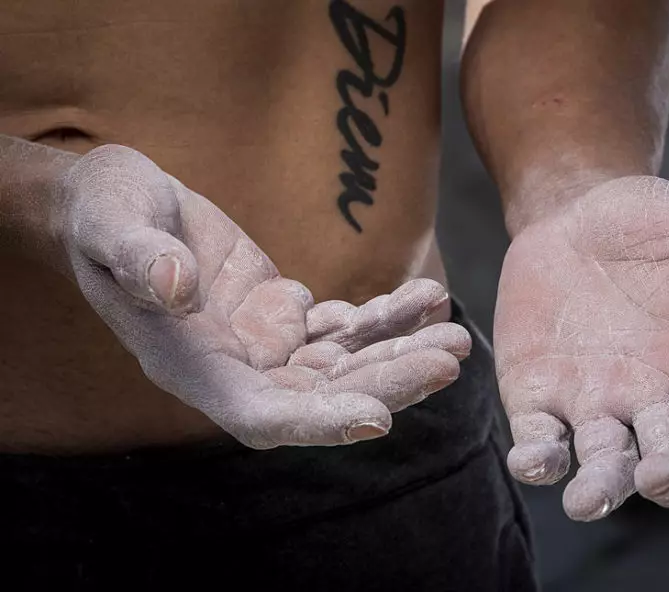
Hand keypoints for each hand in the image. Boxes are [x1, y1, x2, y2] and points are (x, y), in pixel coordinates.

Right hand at [61, 145, 469, 448]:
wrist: (120, 205)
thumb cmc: (105, 214)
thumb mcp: (111, 223)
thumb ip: (139, 257)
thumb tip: (176, 285)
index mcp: (191, 367)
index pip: (263, 415)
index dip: (319, 422)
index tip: (380, 419)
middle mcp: (236, 369)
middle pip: (322, 395)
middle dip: (387, 382)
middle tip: (450, 358)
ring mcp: (264, 346)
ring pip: (343, 364)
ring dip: (399, 352)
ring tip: (455, 332)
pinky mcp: (283, 317)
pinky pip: (343, 328)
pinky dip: (384, 318)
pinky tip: (425, 300)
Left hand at [494, 175, 668, 519]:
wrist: (575, 215)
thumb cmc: (655, 226)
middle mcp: (653, 396)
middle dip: (668, 471)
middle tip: (662, 478)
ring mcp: (594, 401)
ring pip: (605, 461)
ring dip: (600, 487)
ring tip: (588, 501)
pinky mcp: (538, 396)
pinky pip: (542, 439)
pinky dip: (538, 458)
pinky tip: (532, 462)